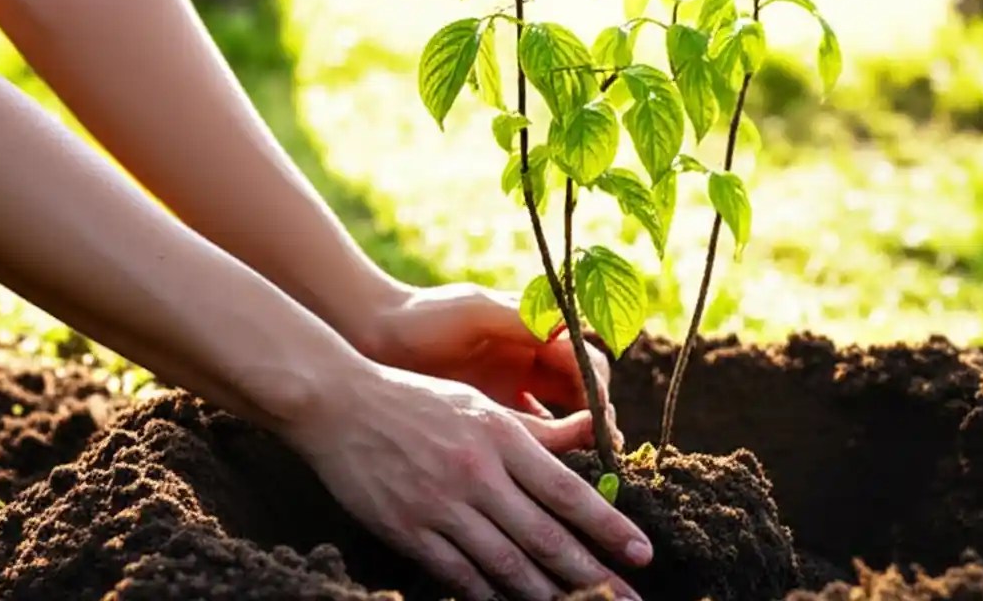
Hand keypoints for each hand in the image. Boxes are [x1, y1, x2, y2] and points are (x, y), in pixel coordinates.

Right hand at [283, 363, 650, 600]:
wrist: (340, 405)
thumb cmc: (418, 400)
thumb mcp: (481, 404)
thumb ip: (533, 434)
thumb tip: (591, 442)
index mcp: (502, 437)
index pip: (569, 492)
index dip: (609, 527)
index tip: (643, 554)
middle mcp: (478, 474)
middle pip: (546, 538)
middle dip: (593, 577)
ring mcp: (441, 506)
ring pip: (506, 565)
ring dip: (548, 597)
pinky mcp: (409, 530)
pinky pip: (459, 575)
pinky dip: (490, 596)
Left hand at [360, 283, 620, 440]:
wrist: (371, 337)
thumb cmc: (423, 317)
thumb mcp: (474, 311)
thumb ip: (521, 318)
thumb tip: (568, 328)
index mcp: (534, 330)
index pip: (583, 357)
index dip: (597, 383)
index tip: (600, 409)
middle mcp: (531, 360)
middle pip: (583, 390)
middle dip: (597, 414)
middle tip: (602, 443)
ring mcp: (514, 389)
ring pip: (562, 416)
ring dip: (577, 437)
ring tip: (587, 460)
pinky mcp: (493, 417)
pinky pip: (530, 436)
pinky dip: (544, 452)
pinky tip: (549, 470)